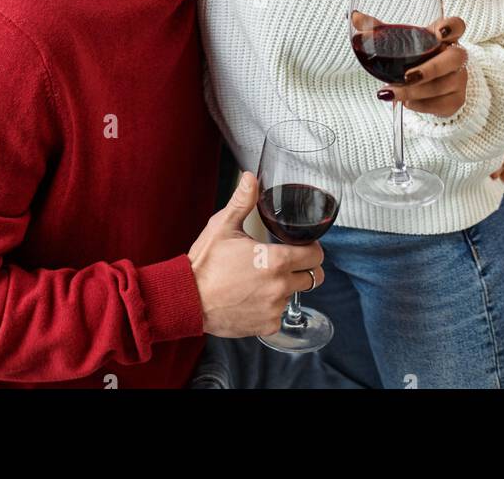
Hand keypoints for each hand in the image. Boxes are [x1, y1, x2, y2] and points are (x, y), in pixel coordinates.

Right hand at [187, 171, 325, 338]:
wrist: (188, 299)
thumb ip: (242, 201)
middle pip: (313, 276)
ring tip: (263, 279)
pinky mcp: (266, 326)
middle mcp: (279, 286)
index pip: (315, 255)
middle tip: (288, 262)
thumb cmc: (205, 264)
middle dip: (304, 268)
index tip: (303, 246)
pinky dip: (271, 306)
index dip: (312, 248)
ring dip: (286, 287)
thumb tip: (250, 178)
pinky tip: (254, 296)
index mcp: (275, 260)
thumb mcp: (223, 226)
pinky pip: (279, 314)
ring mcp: (274, 308)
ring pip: (294, 294)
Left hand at [381, 15, 467, 116]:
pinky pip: (441, 104)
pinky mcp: (455, 100)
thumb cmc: (417, 57)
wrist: (432, 87)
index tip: (440, 32)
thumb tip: (354, 17)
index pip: (457, 25)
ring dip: (415, 92)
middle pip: (454, 58)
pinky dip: (421, 106)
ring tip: (392, 93)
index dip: (452, 27)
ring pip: (443, 85)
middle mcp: (456, 56)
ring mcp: (459, 79)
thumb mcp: (400, 42)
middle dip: (430, 69)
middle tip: (406, 76)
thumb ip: (378, 29)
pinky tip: (407, 103)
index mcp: (444, 36)